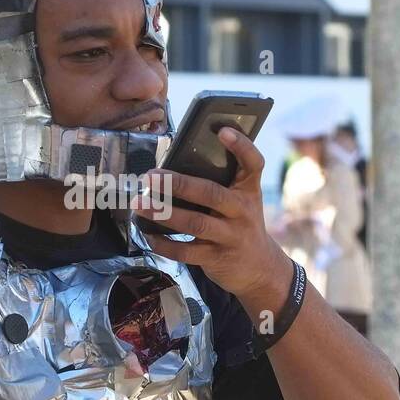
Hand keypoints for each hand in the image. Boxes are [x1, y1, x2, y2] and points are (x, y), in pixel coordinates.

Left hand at [135, 126, 290, 301]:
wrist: (260, 268)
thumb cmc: (240, 224)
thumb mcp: (240, 201)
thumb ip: (218, 184)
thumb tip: (171, 169)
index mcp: (248, 190)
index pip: (253, 164)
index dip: (241, 146)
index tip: (223, 131)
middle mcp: (243, 211)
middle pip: (211, 194)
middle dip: (178, 184)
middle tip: (150, 176)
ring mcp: (231, 236)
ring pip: (195, 224)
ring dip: (163, 214)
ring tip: (139, 205)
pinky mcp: (217, 258)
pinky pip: (186, 252)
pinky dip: (164, 244)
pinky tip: (147, 235)